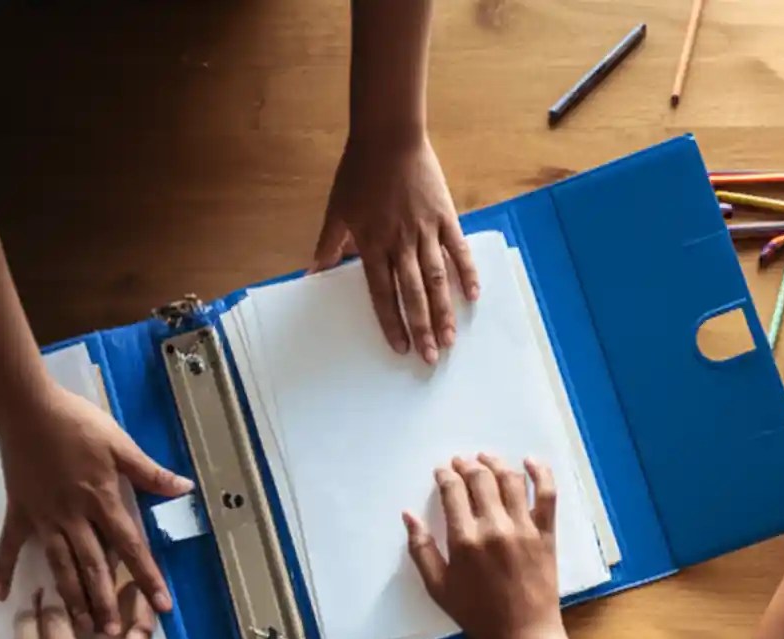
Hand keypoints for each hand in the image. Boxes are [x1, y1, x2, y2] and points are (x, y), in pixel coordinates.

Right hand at [0, 383, 190, 631]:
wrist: (28, 408)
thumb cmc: (78, 423)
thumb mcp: (120, 444)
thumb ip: (150, 472)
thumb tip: (185, 488)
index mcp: (103, 500)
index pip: (131, 546)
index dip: (148, 576)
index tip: (161, 603)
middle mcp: (74, 516)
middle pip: (93, 566)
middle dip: (105, 600)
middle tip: (111, 632)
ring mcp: (44, 516)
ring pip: (59, 564)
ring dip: (70, 595)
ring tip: (79, 624)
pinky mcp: (19, 510)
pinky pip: (10, 546)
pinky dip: (5, 569)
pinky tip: (2, 594)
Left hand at [314, 136, 479, 363]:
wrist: (388, 136)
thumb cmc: (359, 172)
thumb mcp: (336, 209)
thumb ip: (327, 245)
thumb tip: (310, 275)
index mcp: (372, 244)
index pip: (382, 292)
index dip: (391, 322)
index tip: (400, 347)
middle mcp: (401, 243)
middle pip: (413, 293)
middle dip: (422, 328)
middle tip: (430, 357)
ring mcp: (426, 231)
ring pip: (437, 279)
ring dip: (444, 311)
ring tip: (451, 339)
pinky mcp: (446, 217)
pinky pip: (459, 251)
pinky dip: (467, 273)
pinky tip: (473, 297)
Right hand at [403, 454, 562, 638]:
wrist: (522, 634)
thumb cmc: (477, 614)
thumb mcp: (438, 587)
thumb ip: (421, 549)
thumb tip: (407, 515)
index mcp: (464, 540)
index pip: (453, 491)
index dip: (445, 476)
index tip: (442, 472)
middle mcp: (494, 527)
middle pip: (480, 479)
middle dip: (467, 466)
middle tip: (461, 463)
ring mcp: (523, 527)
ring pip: (510, 480)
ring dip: (496, 463)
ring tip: (486, 458)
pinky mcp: (546, 532)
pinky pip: (547, 494)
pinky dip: (541, 472)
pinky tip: (531, 461)